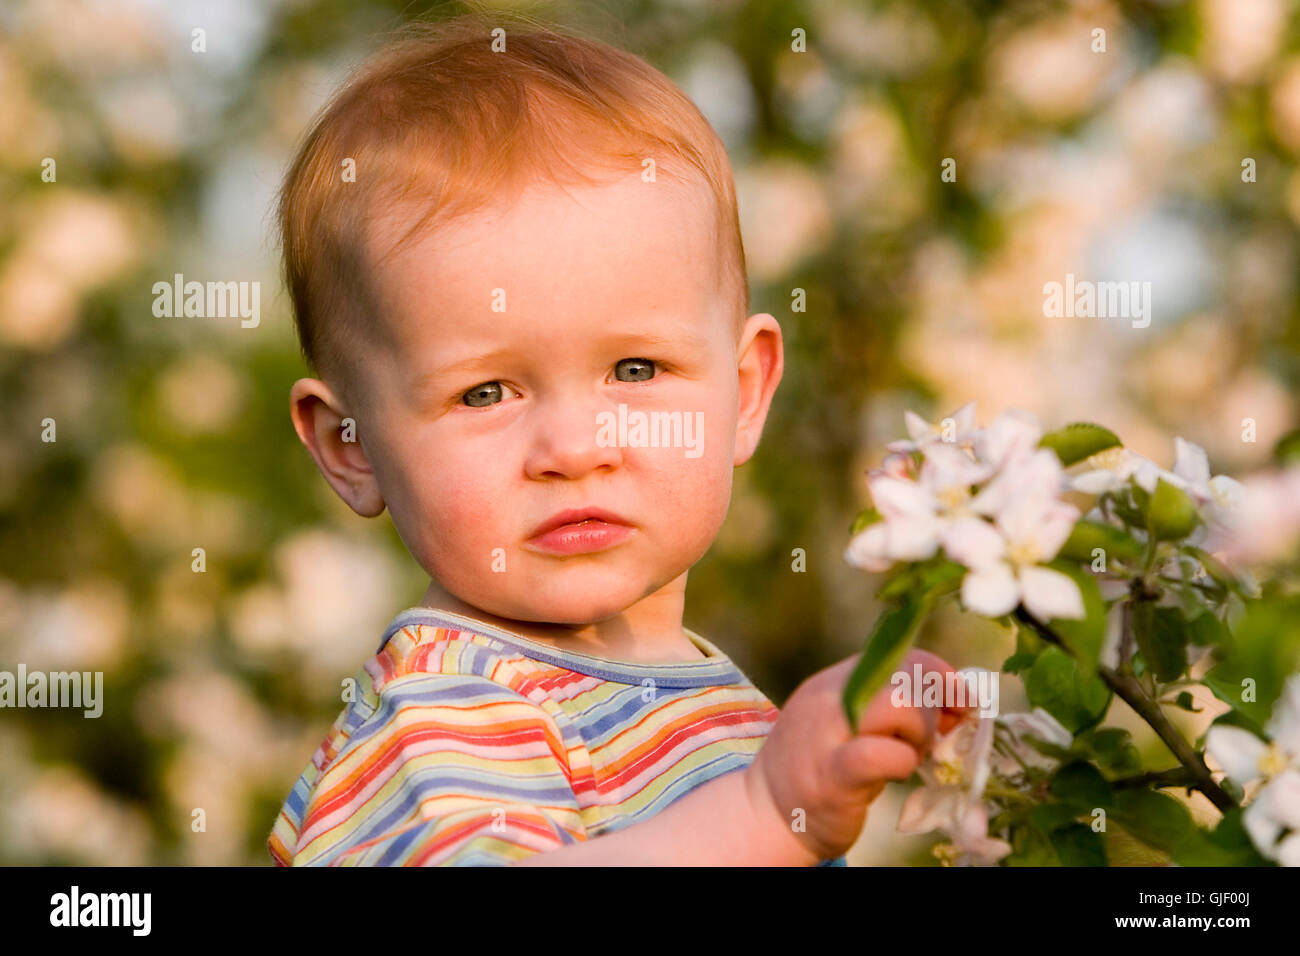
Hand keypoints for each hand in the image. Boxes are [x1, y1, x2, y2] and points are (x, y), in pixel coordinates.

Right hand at [744, 648, 967, 863]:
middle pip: (909, 675)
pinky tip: (896, 773)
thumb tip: (952, 705)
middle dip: (934, 709)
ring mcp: (830, 732)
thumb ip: (888, 707)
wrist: (767, 813)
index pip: (905, 657)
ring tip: (908, 757)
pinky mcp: (833, 773)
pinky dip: (903, 762)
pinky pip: (882, 754)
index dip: (942, 680)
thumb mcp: (849, 724)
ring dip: (921, 734)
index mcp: (838, 681)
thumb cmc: (820, 770)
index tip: (956, 709)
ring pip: (902, 704)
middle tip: (928, 742)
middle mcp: (831, 696)